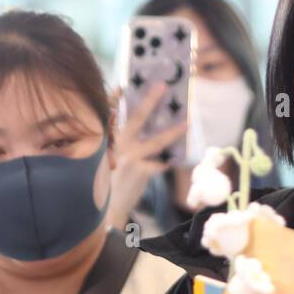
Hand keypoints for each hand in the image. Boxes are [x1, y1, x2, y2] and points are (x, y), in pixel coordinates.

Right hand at [108, 83, 186, 228]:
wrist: (106, 210)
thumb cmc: (109, 183)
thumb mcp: (109, 159)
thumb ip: (121, 144)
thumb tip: (144, 131)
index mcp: (107, 139)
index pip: (111, 112)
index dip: (116, 97)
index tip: (123, 83)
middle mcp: (116, 145)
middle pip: (136, 118)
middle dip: (151, 100)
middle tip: (163, 86)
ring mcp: (127, 158)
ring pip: (156, 141)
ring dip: (173, 131)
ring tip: (187, 123)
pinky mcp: (139, 171)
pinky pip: (160, 162)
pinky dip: (168, 161)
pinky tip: (173, 159)